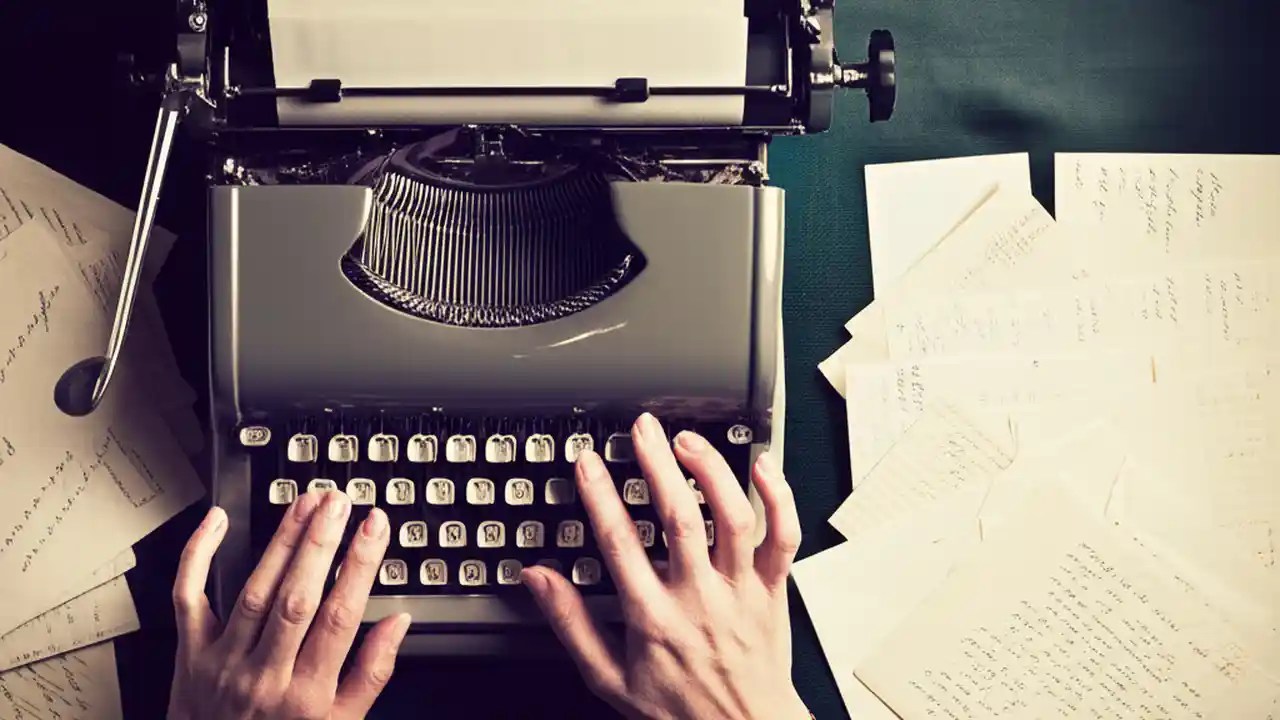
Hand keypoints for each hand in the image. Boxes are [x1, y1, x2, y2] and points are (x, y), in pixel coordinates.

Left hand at [168, 490, 410, 718]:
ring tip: (305, 503)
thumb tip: (399, 622)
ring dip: (282, 540)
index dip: (360, 565)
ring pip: (255, 590)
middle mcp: (265, 676)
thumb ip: (372, 673)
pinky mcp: (190, 654)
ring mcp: (223, 663)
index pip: (341, 616)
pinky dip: (198, 555)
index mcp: (308, 695)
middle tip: (339, 502)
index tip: (374, 527)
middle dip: (321, 543)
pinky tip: (218, 521)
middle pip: (297, 598)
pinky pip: (188, 597)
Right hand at [521, 413, 807, 719]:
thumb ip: (571, 624)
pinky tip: (761, 467)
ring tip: (688, 442)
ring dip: (710, 472)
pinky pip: (783, 537)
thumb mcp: (608, 678)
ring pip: (732, 518)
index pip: (620, 543)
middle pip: (679, 517)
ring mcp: (741, 591)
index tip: (588, 460)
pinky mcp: (773, 590)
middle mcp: (699, 598)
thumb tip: (537, 579)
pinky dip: (779, 498)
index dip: (600, 494)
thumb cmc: (679, 710)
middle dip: (657, 464)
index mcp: (653, 618)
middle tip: (643, 428)